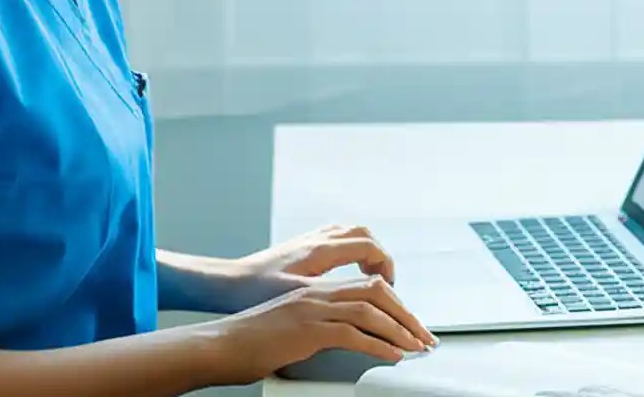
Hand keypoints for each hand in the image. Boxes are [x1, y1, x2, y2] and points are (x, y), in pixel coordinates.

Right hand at [206, 275, 438, 385]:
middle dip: (406, 315)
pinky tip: (393, 356)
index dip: (394, 305)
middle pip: (376, 292)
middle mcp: (316, 294)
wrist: (219, 345)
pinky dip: (379, 345)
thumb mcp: (290, 329)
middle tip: (424, 337)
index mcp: (314, 291)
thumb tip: (343, 340)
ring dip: (400, 330)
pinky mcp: (307, 329)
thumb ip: (316, 328)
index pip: (366, 287)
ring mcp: (312, 309)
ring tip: (416, 348)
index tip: (410, 326)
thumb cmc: (249, 342)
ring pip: (370, 311)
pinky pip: (354, 334)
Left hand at [218, 224, 399, 312]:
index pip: (369, 247)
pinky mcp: (299, 246)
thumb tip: (368, 305)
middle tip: (384, 283)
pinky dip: (350, 249)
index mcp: (320, 251)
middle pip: (364, 234)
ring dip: (365, 251)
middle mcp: (316, 239)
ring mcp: (307, 239)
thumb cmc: (257, 292)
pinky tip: (345, 273)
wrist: (228, 282)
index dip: (386, 267)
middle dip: (380, 257)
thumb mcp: (300, 298)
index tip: (389, 290)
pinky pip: (335, 237)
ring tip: (368, 278)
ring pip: (349, 233)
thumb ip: (336, 297)